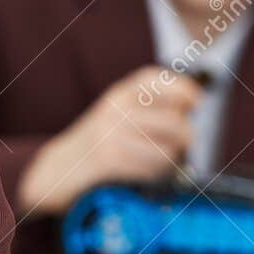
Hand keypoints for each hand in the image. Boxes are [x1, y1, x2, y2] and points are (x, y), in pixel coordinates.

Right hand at [18, 66, 201, 214]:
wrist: (58, 169)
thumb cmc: (96, 145)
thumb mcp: (116, 115)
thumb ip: (147, 109)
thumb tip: (187, 114)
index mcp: (118, 94)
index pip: (154, 80)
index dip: (182, 88)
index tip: (195, 101)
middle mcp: (114, 109)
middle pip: (172, 120)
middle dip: (185, 136)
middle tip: (184, 144)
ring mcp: (110, 133)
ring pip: (166, 148)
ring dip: (171, 160)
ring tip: (163, 163)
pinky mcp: (108, 159)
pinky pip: (149, 167)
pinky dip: (155, 174)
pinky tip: (149, 174)